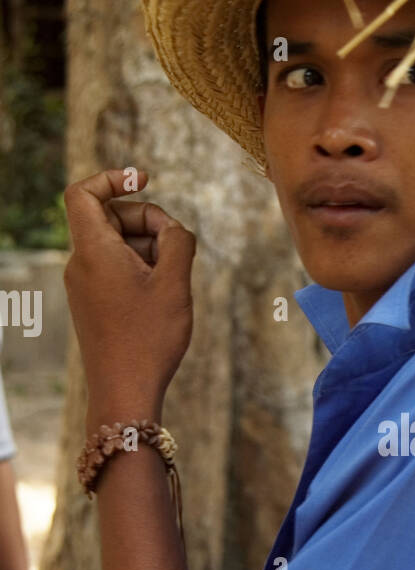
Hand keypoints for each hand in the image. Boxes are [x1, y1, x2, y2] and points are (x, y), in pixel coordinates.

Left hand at [63, 169, 195, 413]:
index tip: (144, 181)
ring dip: (148, 247)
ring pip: (115, 244)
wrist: (124, 391)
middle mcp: (81, 264)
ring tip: (174, 278)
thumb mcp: (175, 283)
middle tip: (177, 245)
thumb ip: (178, 241)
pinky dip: (140, 268)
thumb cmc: (148, 338)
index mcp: (93, 251)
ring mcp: (84, 285)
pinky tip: (162, 295)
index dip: (113, 178)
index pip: (83, 193)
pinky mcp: (92, 303)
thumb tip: (173, 229)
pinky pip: (114, 268)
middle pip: (107, 217)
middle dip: (146, 219)